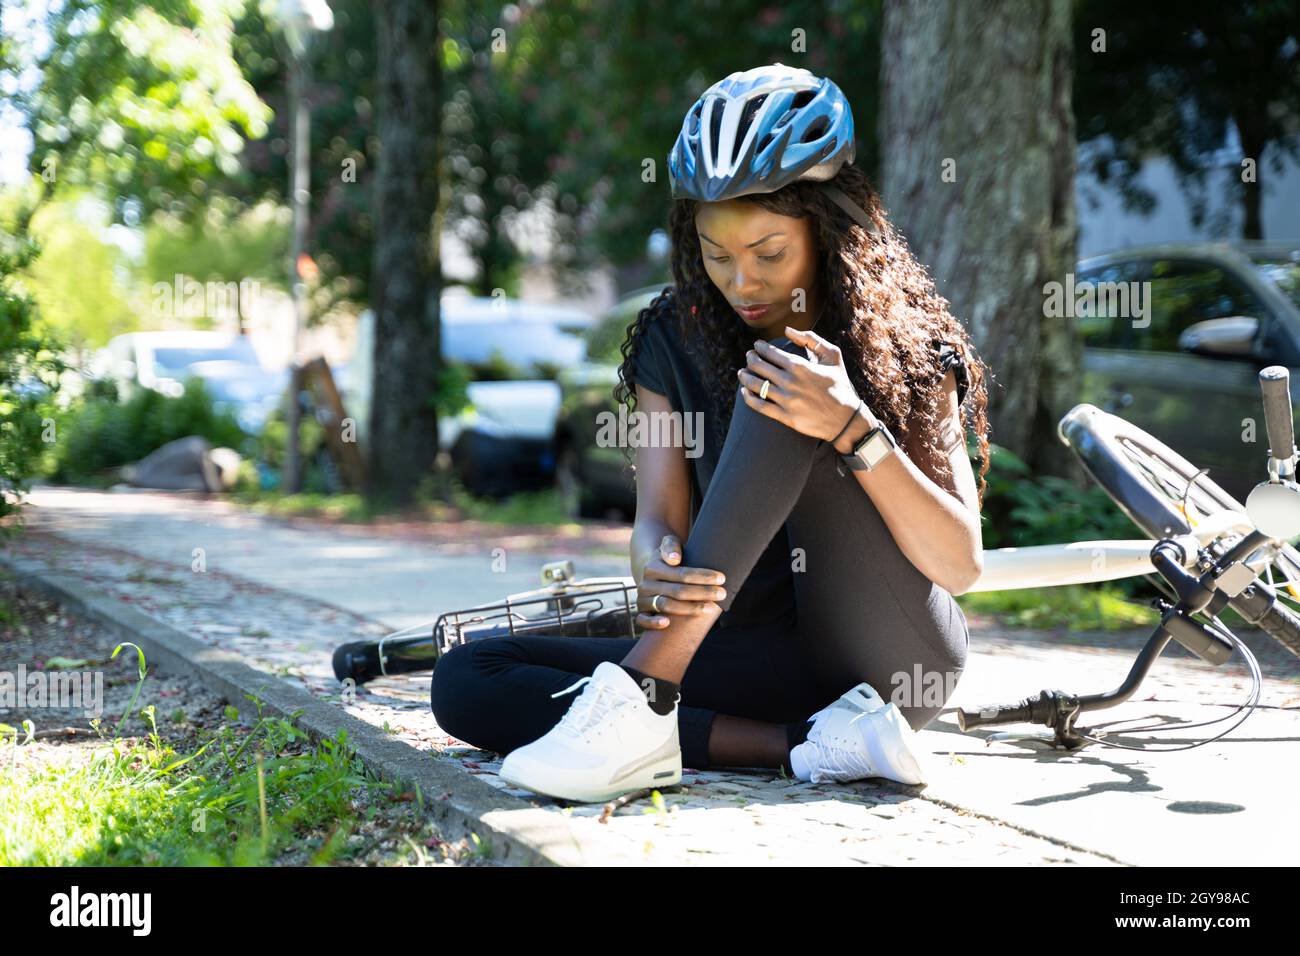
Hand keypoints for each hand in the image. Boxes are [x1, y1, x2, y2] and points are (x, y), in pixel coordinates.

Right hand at [635, 533, 727, 630]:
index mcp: (653, 567)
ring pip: (665, 605)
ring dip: (689, 608)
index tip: (721, 578)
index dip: (702, 577)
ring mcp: (642, 598)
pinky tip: (667, 623)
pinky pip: (643, 620)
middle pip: (677, 591)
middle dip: (702, 593)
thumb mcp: (670, 545)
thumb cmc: (670, 558)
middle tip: (722, 594)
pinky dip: (652, 622)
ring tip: (710, 608)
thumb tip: (674, 559)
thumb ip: (671, 546)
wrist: (653, 571)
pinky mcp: (642, 612)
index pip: (682, 574)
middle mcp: (646, 584)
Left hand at [737, 326, 878, 443]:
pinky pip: (759, 406)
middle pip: (758, 366)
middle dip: (750, 359)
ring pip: (755, 385)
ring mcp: (786, 400)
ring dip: (744, 376)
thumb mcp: (832, 356)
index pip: (770, 352)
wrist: (846, 419)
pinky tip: (744, 392)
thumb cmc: (840, 385)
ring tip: (742, 373)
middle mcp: (789, 382)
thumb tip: (788, 330)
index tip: (756, 346)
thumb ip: (811, 339)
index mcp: (799, 366)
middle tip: (749, 357)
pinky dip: (748, 397)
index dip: (759, 347)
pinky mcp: (784, 416)